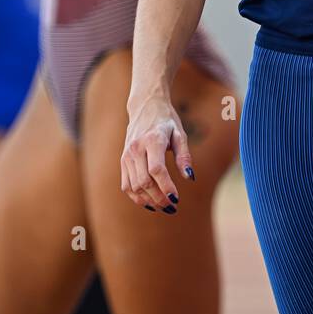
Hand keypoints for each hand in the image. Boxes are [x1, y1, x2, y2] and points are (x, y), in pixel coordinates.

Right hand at [121, 95, 193, 213]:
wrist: (144, 106)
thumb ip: (184, 156)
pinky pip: (126, 185)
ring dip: (148, 201)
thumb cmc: (166, 120)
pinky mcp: (122, 161)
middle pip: (144, 181)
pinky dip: (136, 197)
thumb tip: (190, 177)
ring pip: (134, 186)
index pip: (156, 169)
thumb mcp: (179, 133)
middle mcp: (136, 148)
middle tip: (173, 207)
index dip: (166, 186)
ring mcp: (127, 155)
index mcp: (152, 140)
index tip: (176, 198)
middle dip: (159, 198)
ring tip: (163, 207)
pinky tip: (149, 203)